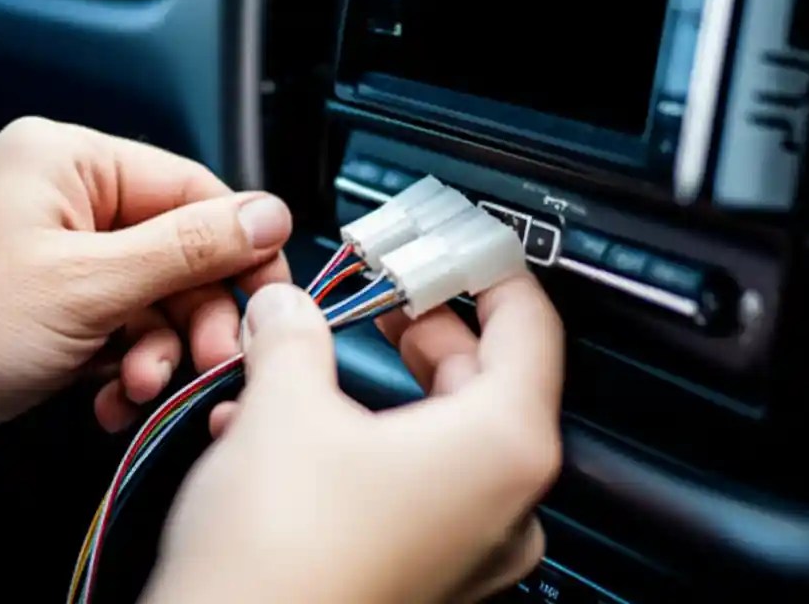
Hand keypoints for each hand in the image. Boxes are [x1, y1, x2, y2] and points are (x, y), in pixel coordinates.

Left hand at [0, 116, 291, 498]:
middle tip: (207, 358)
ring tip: (136, 386)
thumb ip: (191, 247)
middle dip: (192, 314)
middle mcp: (64, 202)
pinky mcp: (50, 314)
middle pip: (180, 251)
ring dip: (156, 352)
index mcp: (69, 161)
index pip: (193, 188)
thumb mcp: (89, 284)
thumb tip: (268, 215)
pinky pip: (121, 334)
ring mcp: (56, 261)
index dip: (241, 245)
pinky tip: (111, 400)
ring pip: (154, 301)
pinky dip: (125, 370)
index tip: (271, 295)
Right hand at [144, 275, 563, 603]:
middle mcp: (503, 505)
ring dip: (374, 387)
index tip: (457, 238)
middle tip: (379, 291)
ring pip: (439, 436)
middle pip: (485, 378)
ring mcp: (467, 551)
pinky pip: (409, 489)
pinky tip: (288, 430)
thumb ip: (293, 334)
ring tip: (310, 358)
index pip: (530, 322)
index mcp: (502, 447)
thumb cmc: (278, 565)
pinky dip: (360, 447)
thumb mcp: (282, 408)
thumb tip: (284, 308)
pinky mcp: (423, 578)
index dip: (487, 265)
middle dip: (421, 325)